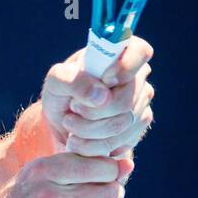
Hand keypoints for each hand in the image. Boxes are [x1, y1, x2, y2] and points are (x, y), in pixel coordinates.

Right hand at [0, 150, 133, 197]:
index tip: (102, 178)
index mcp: (43, 170)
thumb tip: (129, 164)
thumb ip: (83, 164)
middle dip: (113, 195)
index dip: (110, 172)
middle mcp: (47, 196)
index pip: (101, 166)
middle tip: (103, 197)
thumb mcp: (42, 174)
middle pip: (109, 193)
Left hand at [40, 36, 154, 156]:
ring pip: (121, 125)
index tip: (105, 80)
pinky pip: (120, 142)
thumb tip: (102, 96)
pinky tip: (79, 140)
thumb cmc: (61, 92)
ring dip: (88, 130)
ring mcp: (141, 104)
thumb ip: (73, 80)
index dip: (126, 67)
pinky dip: (93, 145)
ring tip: (69, 125)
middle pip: (126, 100)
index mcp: (120, 54)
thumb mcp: (56, 81)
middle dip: (92, 112)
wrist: (63, 121)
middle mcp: (137, 78)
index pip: (141, 51)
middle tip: (72, 109)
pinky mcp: (137, 129)